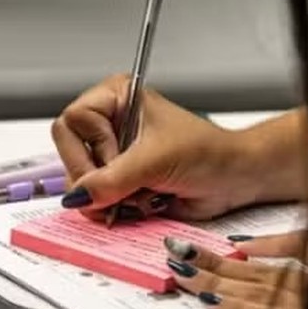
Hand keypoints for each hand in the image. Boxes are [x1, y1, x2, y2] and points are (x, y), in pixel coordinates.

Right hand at [51, 74, 263, 219]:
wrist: (236, 178)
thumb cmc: (209, 153)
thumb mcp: (157, 160)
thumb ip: (114, 178)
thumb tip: (79, 195)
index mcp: (117, 98)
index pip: (72, 122)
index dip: (90, 147)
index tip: (115, 160)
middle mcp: (111, 125)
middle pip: (71, 155)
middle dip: (99, 179)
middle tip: (125, 187)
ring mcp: (115, 157)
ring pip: (82, 184)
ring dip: (111, 197)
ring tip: (143, 194)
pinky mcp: (122, 184)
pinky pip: (98, 203)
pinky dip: (117, 210)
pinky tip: (144, 204)